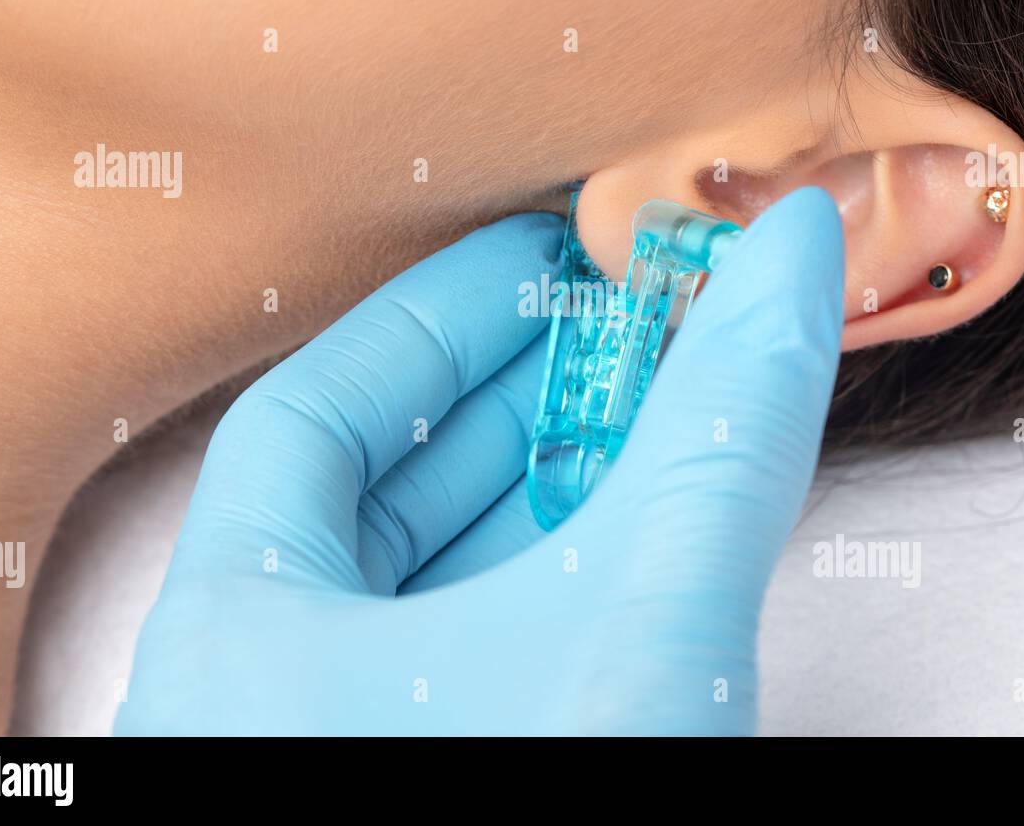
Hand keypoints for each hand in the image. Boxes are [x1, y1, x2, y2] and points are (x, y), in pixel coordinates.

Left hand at [115, 187, 843, 734]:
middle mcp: (259, 695)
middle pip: (376, 490)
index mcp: (239, 637)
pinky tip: (622, 548)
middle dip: (517, 397)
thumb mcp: (639, 619)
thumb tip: (784, 265)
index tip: (537, 254)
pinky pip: (467, 654)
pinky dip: (544, 587)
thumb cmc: (541, 825)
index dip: (440, 318)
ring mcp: (335, 744)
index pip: (314, 415)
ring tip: (641, 415)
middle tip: (617, 326)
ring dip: (541, 494)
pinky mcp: (422, 775)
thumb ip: (716, 436)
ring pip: (428, 582)